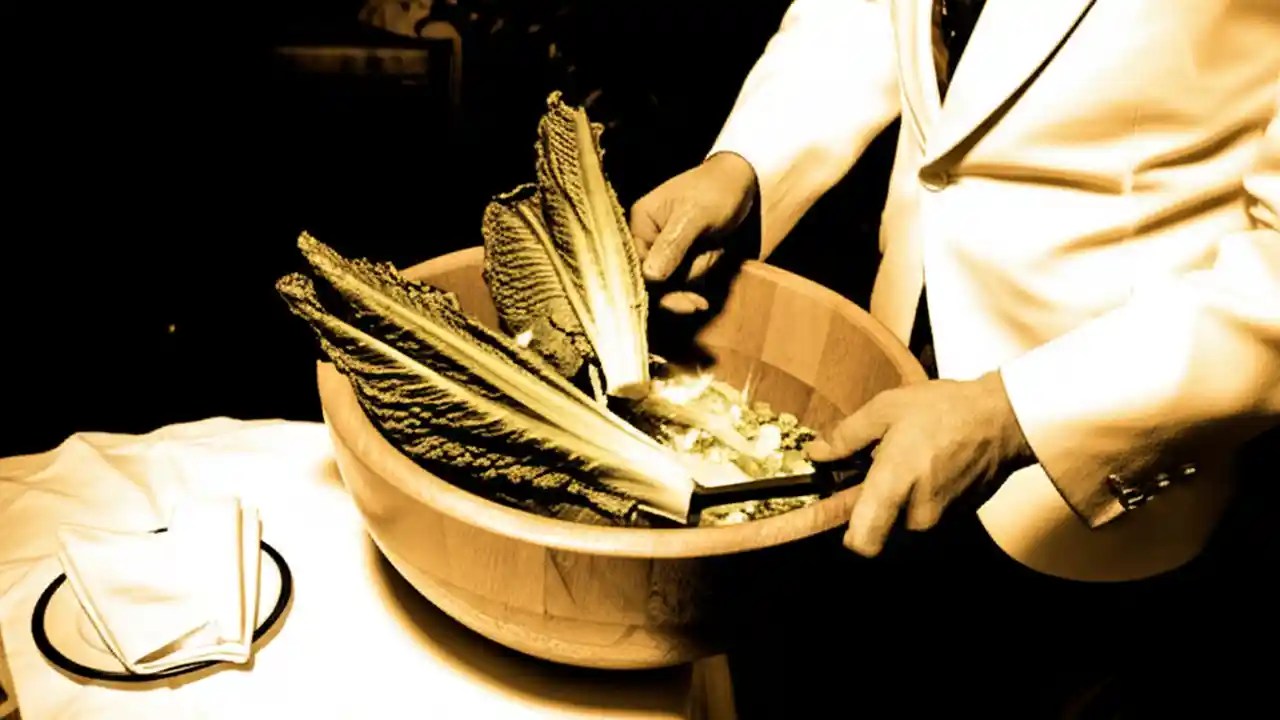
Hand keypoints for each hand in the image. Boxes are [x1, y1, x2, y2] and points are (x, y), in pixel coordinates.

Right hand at [629, 152, 757, 313]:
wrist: (743, 182)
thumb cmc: (716, 190)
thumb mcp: (694, 216)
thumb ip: (672, 245)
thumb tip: (649, 276)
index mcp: (640, 224)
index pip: (636, 266)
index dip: (654, 289)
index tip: (681, 303)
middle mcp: (648, 240)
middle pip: (651, 281)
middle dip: (677, 291)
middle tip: (698, 304)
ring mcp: (666, 250)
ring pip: (672, 283)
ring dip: (695, 278)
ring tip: (714, 255)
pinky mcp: (683, 257)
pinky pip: (686, 280)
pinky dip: (700, 280)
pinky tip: (711, 277)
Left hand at [806, 370, 1036, 556]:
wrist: (1004, 417)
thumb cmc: (945, 410)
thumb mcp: (885, 410)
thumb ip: (845, 436)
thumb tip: (817, 453)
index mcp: (893, 487)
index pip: (862, 543)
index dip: (848, 534)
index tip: (841, 510)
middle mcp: (917, 514)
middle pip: (880, 532)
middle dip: (872, 509)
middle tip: (872, 474)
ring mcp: (941, 520)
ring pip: (902, 526)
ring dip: (896, 504)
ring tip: (904, 466)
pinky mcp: (959, 518)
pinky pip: (926, 518)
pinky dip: (919, 501)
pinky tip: (925, 470)